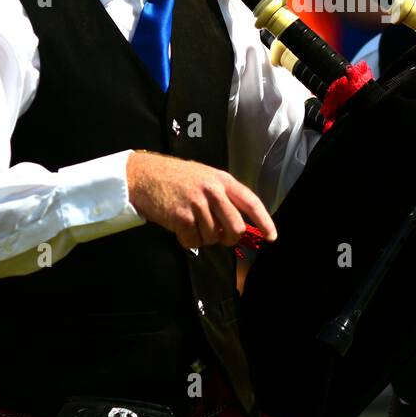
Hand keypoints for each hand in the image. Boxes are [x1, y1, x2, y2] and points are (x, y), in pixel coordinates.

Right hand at [124, 152, 276, 248]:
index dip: (264, 221)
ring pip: (213, 237)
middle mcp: (213, 190)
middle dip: (229, 238)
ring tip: (190, 223)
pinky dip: (187, 240)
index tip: (271, 236)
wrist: (144, 175)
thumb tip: (237, 223)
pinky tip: (180, 228)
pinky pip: (193, 241)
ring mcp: (197, 203)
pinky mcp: (182, 216)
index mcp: (222, 180)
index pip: (251, 202)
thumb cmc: (174, 177)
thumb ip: (222, 195)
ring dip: (202, 237)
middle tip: (219, 236)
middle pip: (235, 227)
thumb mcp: (204, 177)